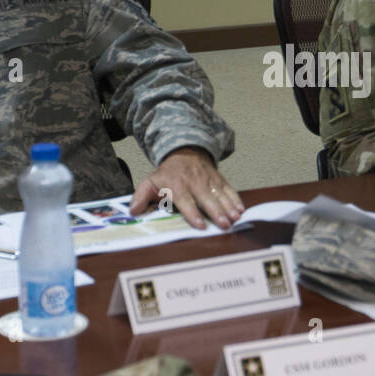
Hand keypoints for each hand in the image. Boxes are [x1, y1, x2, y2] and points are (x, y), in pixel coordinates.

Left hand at [129, 147, 243, 229]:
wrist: (185, 150)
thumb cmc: (167, 173)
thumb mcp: (151, 182)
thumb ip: (141, 196)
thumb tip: (133, 211)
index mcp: (176, 185)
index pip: (185, 200)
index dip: (193, 213)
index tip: (200, 225)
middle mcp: (194, 182)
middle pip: (206, 198)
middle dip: (216, 211)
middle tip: (224, 224)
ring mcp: (208, 179)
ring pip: (220, 194)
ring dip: (229, 206)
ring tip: (235, 218)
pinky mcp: (218, 178)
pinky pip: (228, 189)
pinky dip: (235, 198)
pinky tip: (241, 209)